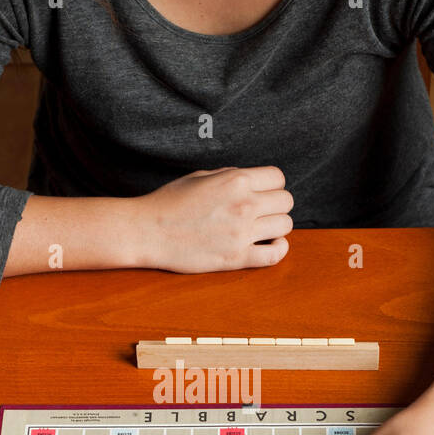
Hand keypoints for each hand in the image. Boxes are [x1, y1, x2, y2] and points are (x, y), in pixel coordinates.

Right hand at [138, 165, 292, 271]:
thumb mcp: (201, 176)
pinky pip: (275, 255)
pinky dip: (279, 249)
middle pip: (286, 201)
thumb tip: (252, 182)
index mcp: (236, 180)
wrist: (147, 231)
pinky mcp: (236, 258)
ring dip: (277, 226)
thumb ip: (231, 176)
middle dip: (276, 204)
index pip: (278, 177)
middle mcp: (244, 205)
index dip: (272, 184)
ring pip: (285, 226)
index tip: (263, 192)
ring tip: (263, 228)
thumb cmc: (169, 202)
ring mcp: (242, 233)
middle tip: (262, 210)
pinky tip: (272, 244)